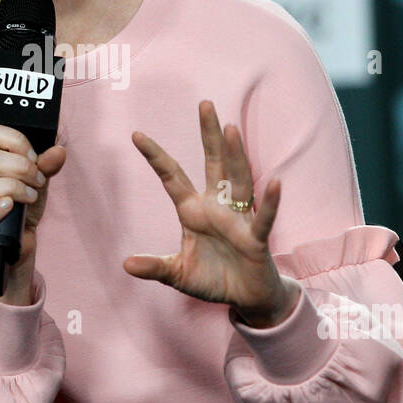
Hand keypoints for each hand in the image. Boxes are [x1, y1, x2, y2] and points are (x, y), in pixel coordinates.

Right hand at [0, 123, 65, 301]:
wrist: (19, 239)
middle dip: (20, 167)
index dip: (15, 142)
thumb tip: (59, 152)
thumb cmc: (21, 204)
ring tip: (30, 196)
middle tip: (37, 180)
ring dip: (11, 189)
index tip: (34, 158)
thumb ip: (46, 165)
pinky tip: (11, 207)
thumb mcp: (35, 181)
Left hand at [124, 100, 298, 327]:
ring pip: (238, 180)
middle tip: (204, 103)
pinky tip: (276, 182)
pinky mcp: (256, 238)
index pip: (172, 177)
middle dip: (209, 135)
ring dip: (235, 155)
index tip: (136, 134)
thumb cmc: (214, 279)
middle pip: (212, 164)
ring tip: (231, 128)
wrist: (246, 298)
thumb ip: (156, 267)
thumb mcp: (179, 274)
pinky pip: (263, 217)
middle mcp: (217, 207)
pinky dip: (270, 201)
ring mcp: (238, 219)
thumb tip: (126, 264)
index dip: (156, 157)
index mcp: (193, 211)